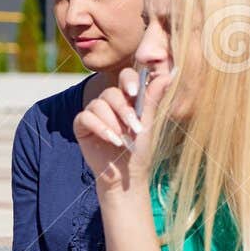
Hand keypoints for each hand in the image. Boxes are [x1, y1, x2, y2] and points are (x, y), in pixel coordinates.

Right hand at [73, 68, 169, 194]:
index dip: (129, 81)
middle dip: (123, 110)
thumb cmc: (139, 149)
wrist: (127, 175)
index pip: (126, 77)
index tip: (134, 93)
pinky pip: (85, 117)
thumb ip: (153, 99)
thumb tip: (167, 75)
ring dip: (112, 122)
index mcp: (127, 97)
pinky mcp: (82, 125)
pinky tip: (112, 140)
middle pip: (111, 92)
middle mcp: (109, 102)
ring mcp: (94, 112)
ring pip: (98, 104)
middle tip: (134, 127)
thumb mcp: (147, 123)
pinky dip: (100, 128)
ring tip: (122, 139)